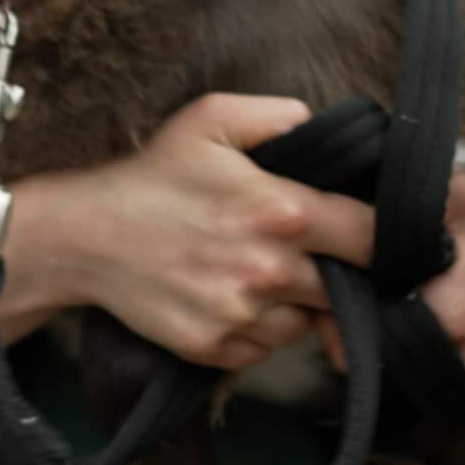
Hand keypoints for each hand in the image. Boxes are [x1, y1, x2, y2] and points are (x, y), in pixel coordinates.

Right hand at [17, 92, 374, 370]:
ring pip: (304, 324)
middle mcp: (269, 270)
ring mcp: (241, 315)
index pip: (374, 239)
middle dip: (332, 273)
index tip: (365, 236)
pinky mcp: (214, 348)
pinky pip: (261, 349)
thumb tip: (324, 129)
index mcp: (283, 212)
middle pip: (344, 289)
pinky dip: (253, 330)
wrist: (83, 236)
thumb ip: (281, 116)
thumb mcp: (211, 118)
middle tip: (302, 254)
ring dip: (294, 306)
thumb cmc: (151, 175)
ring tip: (255, 275)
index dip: (381, 239)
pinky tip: (225, 297)